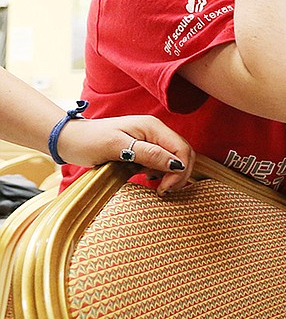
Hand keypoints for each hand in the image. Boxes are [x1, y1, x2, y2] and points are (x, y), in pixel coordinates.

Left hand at [57, 115, 193, 193]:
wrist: (69, 140)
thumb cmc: (89, 141)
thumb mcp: (117, 148)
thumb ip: (149, 154)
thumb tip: (176, 164)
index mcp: (153, 127)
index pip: (182, 149)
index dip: (180, 171)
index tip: (164, 188)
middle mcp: (156, 131)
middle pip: (183, 154)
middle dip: (178, 174)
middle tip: (162, 191)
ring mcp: (151, 139)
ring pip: (175, 159)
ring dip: (170, 175)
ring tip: (155, 185)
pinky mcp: (145, 148)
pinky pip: (163, 161)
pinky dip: (161, 172)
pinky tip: (148, 177)